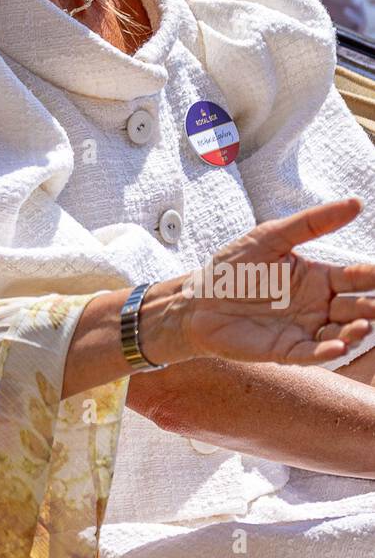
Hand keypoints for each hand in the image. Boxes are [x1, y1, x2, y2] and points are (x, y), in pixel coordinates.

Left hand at [181, 198, 374, 365]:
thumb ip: (313, 222)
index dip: (373, 276)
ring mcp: (303, 330)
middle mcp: (318, 306)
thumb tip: (356, 203)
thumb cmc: (235, 265)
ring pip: (340, 334)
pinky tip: (338, 346)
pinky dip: (326, 352)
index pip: (357, 278)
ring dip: (354, 332)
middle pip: (355, 308)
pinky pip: (311, 354)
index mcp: (319, 278)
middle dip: (370, 307)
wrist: (199, 297)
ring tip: (363, 326)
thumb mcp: (272, 236)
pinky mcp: (285, 350)